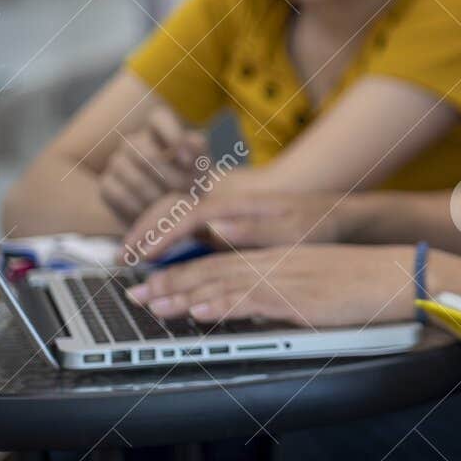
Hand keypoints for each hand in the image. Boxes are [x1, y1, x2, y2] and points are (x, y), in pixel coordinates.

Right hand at [98, 109, 206, 225]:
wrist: (171, 212)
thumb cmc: (191, 181)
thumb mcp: (201, 165)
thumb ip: (198, 149)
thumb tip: (188, 142)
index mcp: (159, 130)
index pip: (159, 117)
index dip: (172, 134)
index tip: (188, 160)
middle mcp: (135, 142)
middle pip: (144, 151)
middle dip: (169, 176)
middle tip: (185, 192)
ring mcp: (117, 162)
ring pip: (130, 174)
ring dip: (154, 194)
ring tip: (171, 205)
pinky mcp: (107, 184)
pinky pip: (117, 193)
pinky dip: (137, 206)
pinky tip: (151, 214)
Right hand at [122, 189, 347, 262]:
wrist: (338, 214)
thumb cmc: (318, 225)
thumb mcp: (292, 232)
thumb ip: (252, 231)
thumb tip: (214, 228)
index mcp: (240, 203)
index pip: (189, 214)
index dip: (164, 234)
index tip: (143, 254)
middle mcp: (227, 201)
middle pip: (172, 208)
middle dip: (143, 230)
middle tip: (122, 258)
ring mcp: (225, 209)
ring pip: (175, 214)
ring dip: (149, 232)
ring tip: (129, 257)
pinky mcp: (227, 219)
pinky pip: (187, 224)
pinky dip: (165, 236)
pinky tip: (154, 253)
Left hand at [123, 244, 415, 327]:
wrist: (403, 276)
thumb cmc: (367, 284)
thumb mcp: (317, 286)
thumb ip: (282, 297)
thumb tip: (253, 314)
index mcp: (279, 260)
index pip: (220, 265)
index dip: (183, 276)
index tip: (153, 287)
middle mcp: (277, 264)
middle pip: (213, 272)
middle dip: (170, 285)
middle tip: (136, 297)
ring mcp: (287, 279)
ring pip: (225, 284)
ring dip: (184, 296)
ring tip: (153, 305)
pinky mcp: (301, 297)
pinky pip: (254, 300)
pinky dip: (224, 304)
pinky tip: (201, 311)